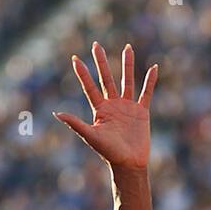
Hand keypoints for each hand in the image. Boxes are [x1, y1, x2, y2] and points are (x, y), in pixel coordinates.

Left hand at [54, 42, 157, 170]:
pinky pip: (147, 92)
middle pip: (106, 78)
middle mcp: (113, 105)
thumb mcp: (91, 136)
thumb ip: (75, 123)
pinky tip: (153, 68)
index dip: (82, 73)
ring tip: (127, 47)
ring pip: (127, 81)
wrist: (129, 164)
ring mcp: (128, 107)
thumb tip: (57, 113)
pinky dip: (150, 81)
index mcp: (100, 110)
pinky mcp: (142, 111)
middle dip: (101, 62)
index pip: (89, 87)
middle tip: (96, 45)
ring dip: (127, 65)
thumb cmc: (109, 153)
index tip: (75, 58)